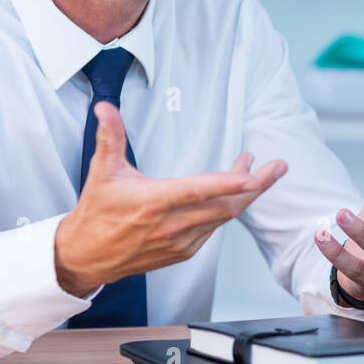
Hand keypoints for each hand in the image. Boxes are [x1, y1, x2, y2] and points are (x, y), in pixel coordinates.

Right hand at [54, 102, 285, 296]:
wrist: (86, 256)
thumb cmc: (96, 212)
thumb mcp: (102, 171)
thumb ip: (110, 137)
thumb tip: (105, 107)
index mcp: (154, 201)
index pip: (199, 190)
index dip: (229, 183)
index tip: (254, 174)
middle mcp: (172, 225)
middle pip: (226, 206)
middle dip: (257, 185)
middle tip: (278, 166)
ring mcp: (180, 241)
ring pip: (224, 218)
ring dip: (244, 195)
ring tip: (257, 172)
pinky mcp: (183, 252)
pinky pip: (214, 229)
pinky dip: (227, 211)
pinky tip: (233, 195)